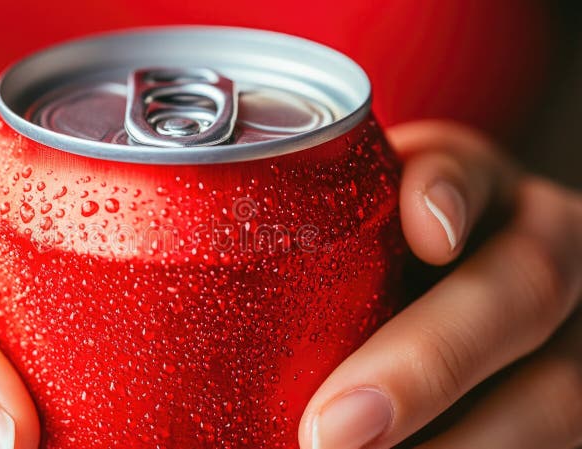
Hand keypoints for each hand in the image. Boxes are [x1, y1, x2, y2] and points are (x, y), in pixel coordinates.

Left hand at [298, 121, 581, 448]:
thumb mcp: (351, 234)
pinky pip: (540, 439)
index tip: (422, 231)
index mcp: (475, 196)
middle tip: (331, 432)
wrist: (456, 297)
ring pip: (552, 396)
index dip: (451, 194)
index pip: (472, 172)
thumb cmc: (377, 265)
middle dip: (429, 363)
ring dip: (463, 441)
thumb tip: (160, 301)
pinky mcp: (559, 407)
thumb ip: (299, 238)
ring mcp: (563, 339)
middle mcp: (536, 256)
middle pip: (519, 295)